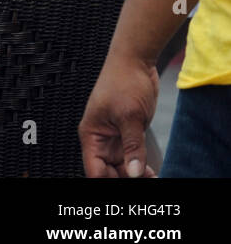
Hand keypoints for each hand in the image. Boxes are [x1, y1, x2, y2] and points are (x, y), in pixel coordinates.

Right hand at [78, 52, 159, 177]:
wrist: (135, 61)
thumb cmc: (124, 81)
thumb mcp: (131, 116)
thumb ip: (132, 147)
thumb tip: (134, 173)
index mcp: (91, 134)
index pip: (94, 169)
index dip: (109, 180)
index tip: (128, 182)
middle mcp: (100, 138)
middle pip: (107, 171)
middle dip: (124, 179)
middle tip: (146, 181)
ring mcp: (114, 136)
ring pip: (121, 166)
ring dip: (135, 174)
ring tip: (153, 178)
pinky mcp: (127, 132)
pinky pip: (131, 156)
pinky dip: (141, 166)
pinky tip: (152, 171)